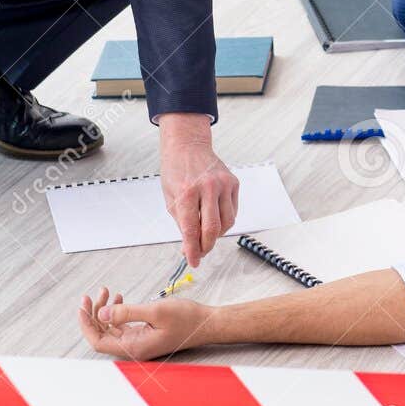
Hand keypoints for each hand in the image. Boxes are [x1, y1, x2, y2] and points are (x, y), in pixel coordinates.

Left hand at [78, 287, 212, 359]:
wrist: (206, 324)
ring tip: (107, 291)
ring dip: (106, 310)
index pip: (98, 341)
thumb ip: (127, 313)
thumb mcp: (155, 311)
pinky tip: (119, 299)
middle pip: (103, 333)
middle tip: (95, 293)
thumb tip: (101, 314)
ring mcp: (139, 342)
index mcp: (134, 346)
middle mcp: (134, 348)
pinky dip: (117, 312)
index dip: (87, 324)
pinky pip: (123, 326)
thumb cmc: (186, 319)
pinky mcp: (144, 336)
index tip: (83, 306)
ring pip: (112, 328)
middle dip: (95, 313)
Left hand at [159, 113, 238, 267]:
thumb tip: (190, 246)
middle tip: (200, 253)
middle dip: (206, 246)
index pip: (191, 229)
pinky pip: (232, 211)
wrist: (188, 145)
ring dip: (216, 234)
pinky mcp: (234, 183)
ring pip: (227, 222)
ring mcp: (224, 184)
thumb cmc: (176, 170)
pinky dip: (224, 220)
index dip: (192, 249)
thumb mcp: (170, 197)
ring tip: (205, 234)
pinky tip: (214, 219)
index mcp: (187, 192)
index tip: (193, 260)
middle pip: (213, 228)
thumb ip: (182, 222)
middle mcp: (208, 187)